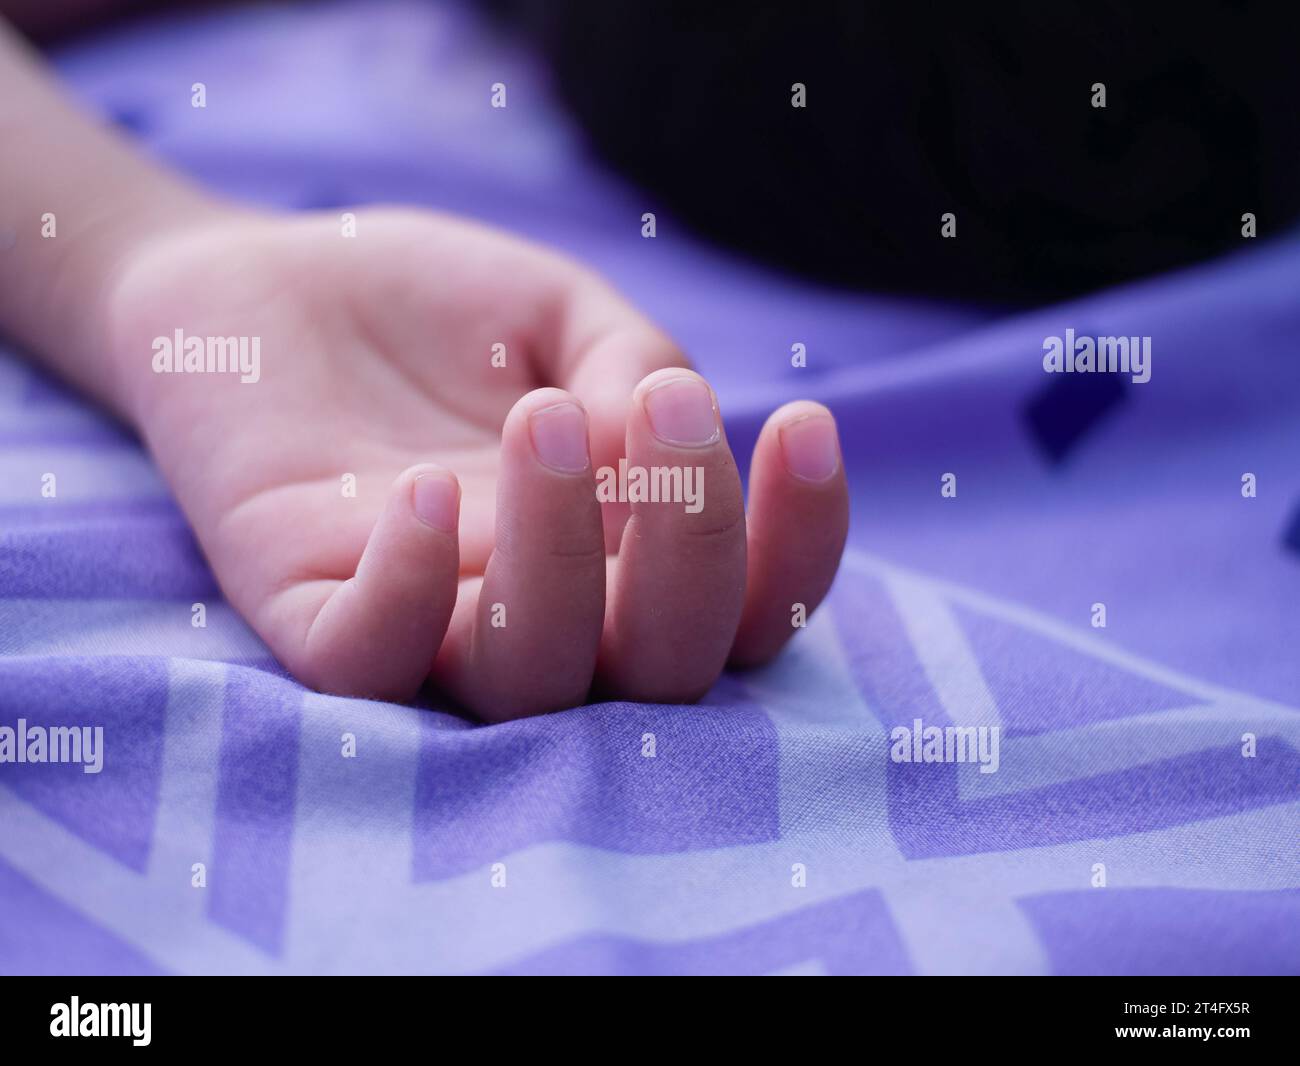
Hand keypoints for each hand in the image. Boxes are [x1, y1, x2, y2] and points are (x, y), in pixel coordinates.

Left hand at [102, 206, 848, 718]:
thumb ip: (636, 368)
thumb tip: (660, 439)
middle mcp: (547, 614)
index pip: (750, 604)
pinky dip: (406, 592)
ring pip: (529, 681)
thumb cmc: (440, 310)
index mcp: (626, 556)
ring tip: (546, 416)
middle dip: (691, 550)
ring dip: (559, 563)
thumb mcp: (564, 311)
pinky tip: (424, 488)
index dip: (800, 544)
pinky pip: (369, 663)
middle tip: (663, 410)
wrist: (275, 282)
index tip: (803, 425)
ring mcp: (432, 626)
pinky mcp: (311, 614)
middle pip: (662, 671)